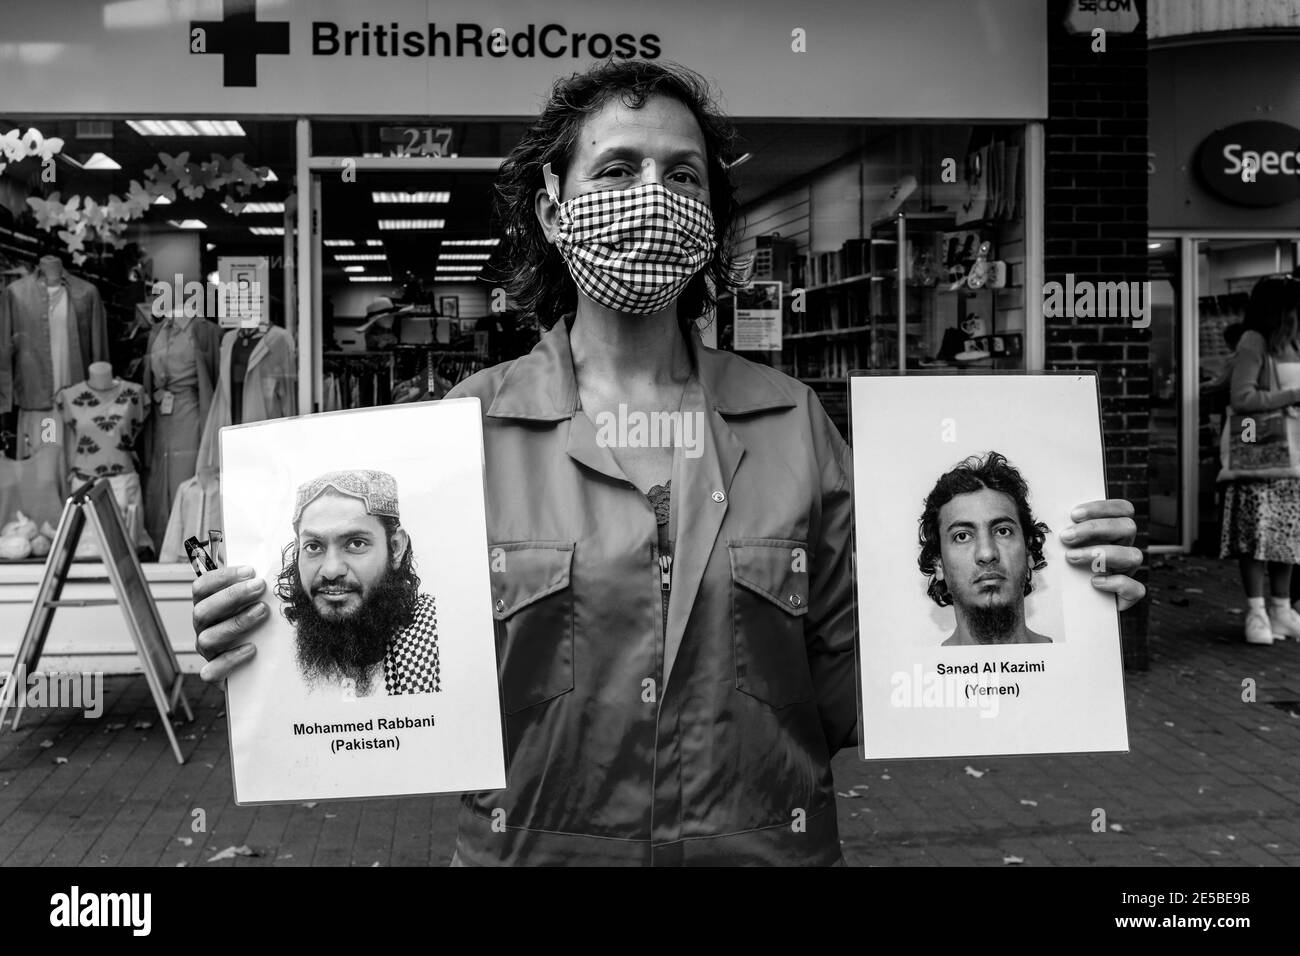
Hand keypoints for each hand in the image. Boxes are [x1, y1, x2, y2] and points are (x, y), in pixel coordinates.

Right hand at [192, 565, 268, 683]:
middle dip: (231, 596)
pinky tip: (251, 649)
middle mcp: (204, 628)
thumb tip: (274, 569)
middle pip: (202, 610)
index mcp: (208, 606)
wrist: (260, 667)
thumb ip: (257, 589)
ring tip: (262, 612)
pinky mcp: (215, 674)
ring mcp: (207, 651)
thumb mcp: (256, 604)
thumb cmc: (259, 627)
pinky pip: (212, 671)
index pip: (201, 587)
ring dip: (235, 623)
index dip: (222, 577)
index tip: (250, 571)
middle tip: (259, 587)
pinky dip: (230, 659)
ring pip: (207, 638)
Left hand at [1060, 499, 1144, 610]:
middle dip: (1095, 529)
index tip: (1073, 514)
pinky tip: (1094, 583)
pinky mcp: (1127, 596)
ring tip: (1071, 557)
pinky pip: (1136, 589)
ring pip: (1134, 556)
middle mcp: (1123, 548)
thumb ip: (1063, 531)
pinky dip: (1116, 584)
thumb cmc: (1061, 568)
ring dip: (1101, 554)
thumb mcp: (1060, 545)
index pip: (1123, 509)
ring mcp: (1127, 572)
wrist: (1066, 605)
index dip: (1102, 508)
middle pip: (1127, 527)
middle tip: (1066, 537)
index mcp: (1113, 531)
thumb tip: (1047, 517)